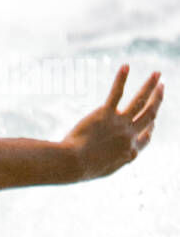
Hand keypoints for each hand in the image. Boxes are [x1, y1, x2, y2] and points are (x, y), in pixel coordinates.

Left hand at [62, 64, 163, 180]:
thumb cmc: (83, 170)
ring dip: (150, 85)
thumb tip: (112, 155)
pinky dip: (121, 79)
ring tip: (157, 74)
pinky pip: (117, 93)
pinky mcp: (106, 114)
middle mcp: (129, 136)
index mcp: (130, 153)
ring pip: (140, 101)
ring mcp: (119, 124)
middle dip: (157, 99)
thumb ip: (113, 159)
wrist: (74, 164)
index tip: (153, 121)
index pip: (146, 137)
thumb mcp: (104, 169)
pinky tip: (126, 66)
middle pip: (149, 114)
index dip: (150, 127)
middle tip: (162, 87)